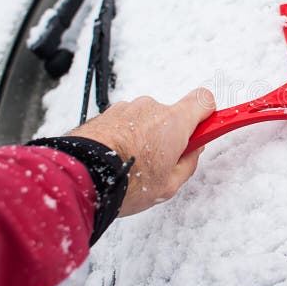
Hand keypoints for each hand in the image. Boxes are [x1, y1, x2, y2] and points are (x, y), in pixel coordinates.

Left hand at [72, 88, 215, 215]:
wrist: (79, 177)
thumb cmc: (127, 182)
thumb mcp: (169, 185)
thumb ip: (188, 164)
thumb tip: (193, 151)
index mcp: (174, 122)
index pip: (204, 100)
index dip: (207, 114)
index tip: (205, 129)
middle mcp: (152, 108)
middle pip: (172, 116)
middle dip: (170, 135)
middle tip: (160, 163)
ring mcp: (127, 108)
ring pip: (146, 121)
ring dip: (144, 137)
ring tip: (131, 166)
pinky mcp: (106, 114)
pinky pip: (124, 123)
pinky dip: (124, 137)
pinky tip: (115, 160)